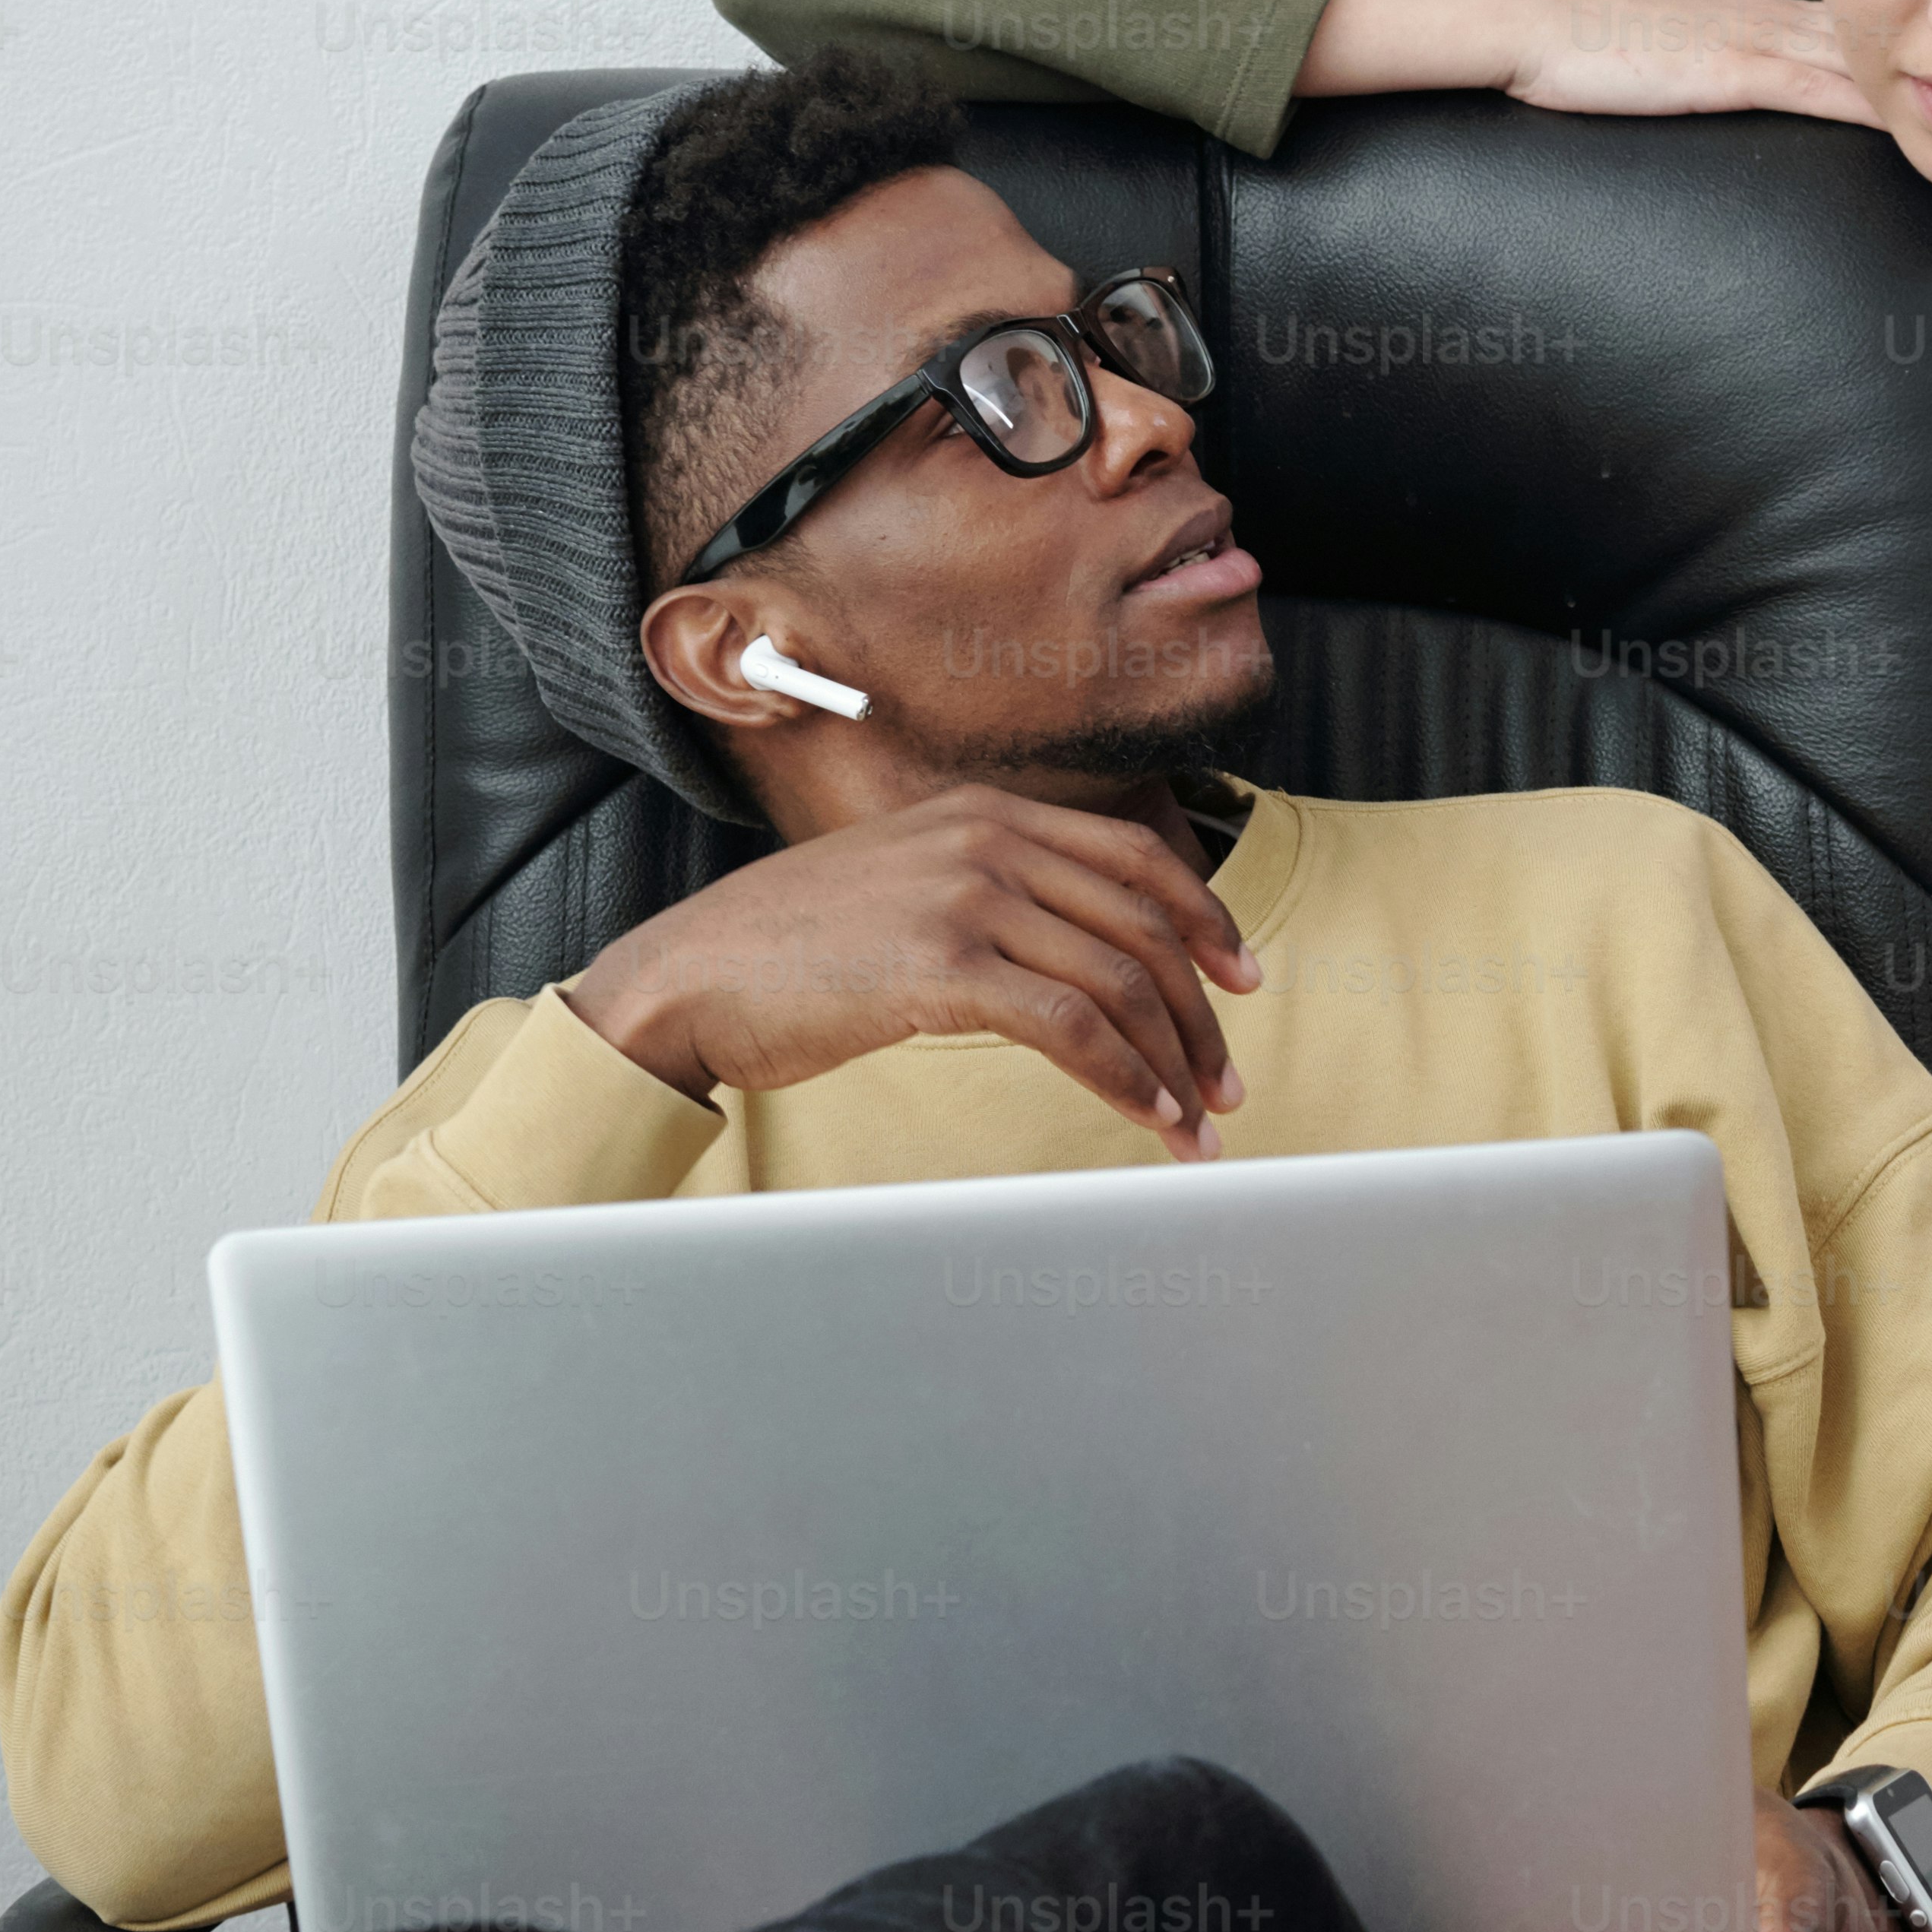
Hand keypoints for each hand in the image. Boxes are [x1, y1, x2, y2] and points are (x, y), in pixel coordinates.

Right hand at [563, 785, 1258, 1150]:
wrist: (691, 972)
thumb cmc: (793, 945)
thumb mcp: (904, 880)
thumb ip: (988, 888)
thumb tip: (1072, 946)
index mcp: (984, 810)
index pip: (1134, 856)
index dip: (1204, 918)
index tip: (1240, 976)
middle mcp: (985, 838)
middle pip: (1141, 925)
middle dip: (1201, 1012)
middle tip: (1226, 1080)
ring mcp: (964, 896)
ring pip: (1118, 981)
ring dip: (1174, 1061)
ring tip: (1198, 1120)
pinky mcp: (942, 967)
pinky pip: (1071, 1026)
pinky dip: (1126, 1079)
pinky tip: (1147, 1116)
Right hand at [1302, 0, 1877, 128]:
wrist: (1534, 29)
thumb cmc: (1577, 50)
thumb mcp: (1654, 55)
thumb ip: (1694, 68)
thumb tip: (1707, 91)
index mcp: (1743, 15)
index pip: (1836, 25)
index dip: (1896, 37)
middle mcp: (1761, 19)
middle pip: (1866, 34)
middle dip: (1931, 51)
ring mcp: (1752, 41)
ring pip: (1857, 56)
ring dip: (1919, 76)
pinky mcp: (1734, 69)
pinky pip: (1817, 86)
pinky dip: (1867, 102)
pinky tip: (1910, 120)